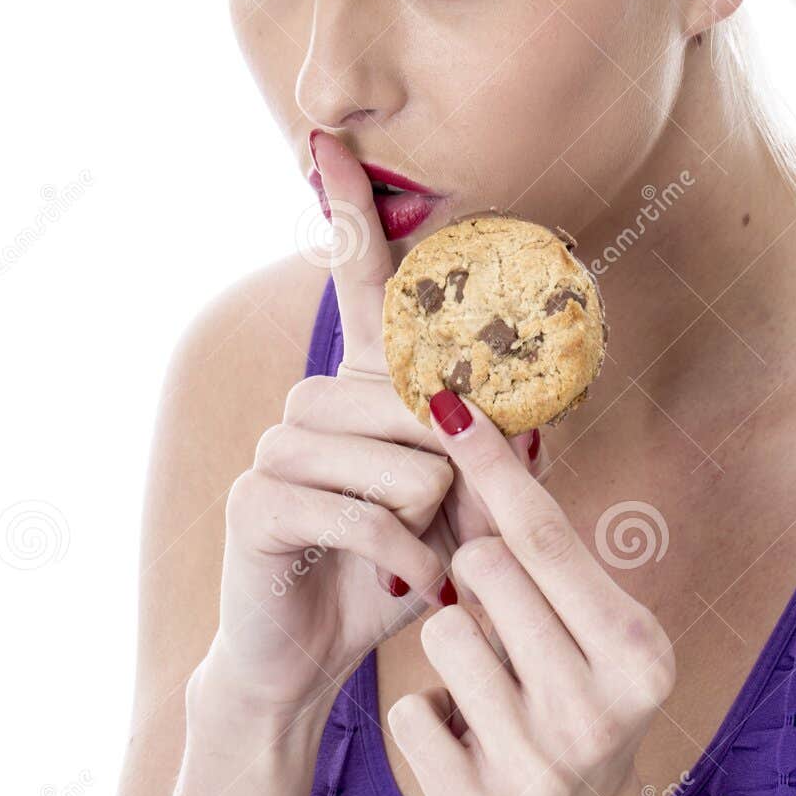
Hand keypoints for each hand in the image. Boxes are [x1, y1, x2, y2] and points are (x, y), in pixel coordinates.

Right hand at [201, 132, 536, 717]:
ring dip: (432, 524)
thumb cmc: (395, 569)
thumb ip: (492, 454)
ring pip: (403, 461)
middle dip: (457, 478)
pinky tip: (405, 587)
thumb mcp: (460, 509)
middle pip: (423, 400)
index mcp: (361, 383)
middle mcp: (314, 397)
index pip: (356, 282)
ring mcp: (279, 444)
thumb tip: (535, 408)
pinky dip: (404, 564)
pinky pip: (365, 515)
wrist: (310, 657)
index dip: (346, 208)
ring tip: (416, 557)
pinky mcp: (260, 501)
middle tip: (442, 530)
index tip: (324, 137)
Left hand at [384, 387, 685, 795]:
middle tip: (497, 606)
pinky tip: (462, 734)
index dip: (488, 462)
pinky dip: (424, 710)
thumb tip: (505, 423)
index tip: (444, 401)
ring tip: (484, 678)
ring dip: (450, 639)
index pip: (544, 534)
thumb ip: (546, 544)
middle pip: (487, 570)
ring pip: (442, 630)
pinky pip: (408, 706)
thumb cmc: (574, 690)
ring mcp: (537, 770)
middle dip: (475, 569)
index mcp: (636, 653)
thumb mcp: (586, 622)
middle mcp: (596, 713)